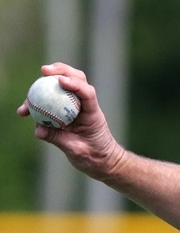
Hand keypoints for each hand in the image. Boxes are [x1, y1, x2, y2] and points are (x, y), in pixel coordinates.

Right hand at [18, 62, 126, 179]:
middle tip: (44, 70)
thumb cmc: (95, 158)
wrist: (102, 162)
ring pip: (63, 89)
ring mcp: (76, 109)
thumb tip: (38, 130)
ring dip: (45, 87)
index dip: (75, 84)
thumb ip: (58, 139)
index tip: (60, 80)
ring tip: (27, 100)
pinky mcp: (66, 114)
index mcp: (93, 114)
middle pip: (77, 80)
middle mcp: (85, 107)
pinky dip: (39, 104)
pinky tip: (25, 111)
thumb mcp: (77, 150)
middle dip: (61, 71)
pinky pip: (52, 105)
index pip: (87, 93)